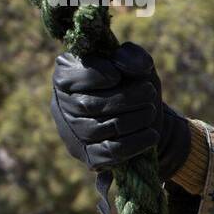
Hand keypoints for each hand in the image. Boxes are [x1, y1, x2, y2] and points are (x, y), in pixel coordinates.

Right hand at [50, 42, 190, 213]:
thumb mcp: (138, 64)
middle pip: (87, 106)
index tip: (118, 75)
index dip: (94, 76)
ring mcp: (73, 134)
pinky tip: (152, 135)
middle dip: (124, 98)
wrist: (149, 117)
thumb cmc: (136, 84)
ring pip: (97, 130)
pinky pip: (107, 154)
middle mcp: (62, 106)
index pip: (68, 78)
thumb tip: (123, 67)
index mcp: (66, 77)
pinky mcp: (89, 156)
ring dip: (132, 120)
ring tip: (151, 111)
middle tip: (149, 92)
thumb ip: (131, 57)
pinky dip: (133, 144)